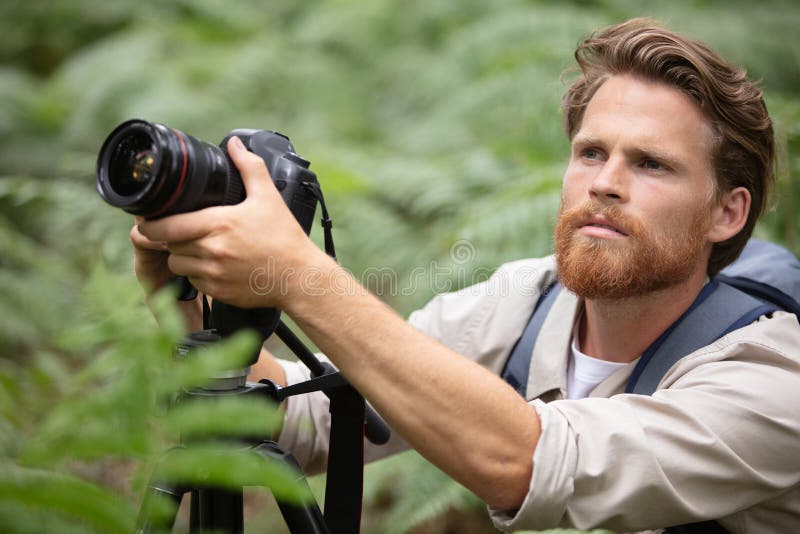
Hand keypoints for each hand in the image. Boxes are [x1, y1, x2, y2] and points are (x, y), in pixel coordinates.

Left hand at [138, 136, 323, 308]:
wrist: (298, 277)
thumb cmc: (284, 237)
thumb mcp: (268, 196)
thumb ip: (249, 166)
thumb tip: (234, 144)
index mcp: (218, 223)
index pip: (165, 226)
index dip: (151, 224)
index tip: (150, 220)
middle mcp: (212, 249)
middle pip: (169, 244)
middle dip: (172, 237)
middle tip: (183, 231)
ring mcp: (213, 273)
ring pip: (178, 264)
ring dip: (182, 256)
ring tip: (198, 248)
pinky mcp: (218, 291)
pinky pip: (193, 281)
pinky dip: (197, 274)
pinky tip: (213, 265)